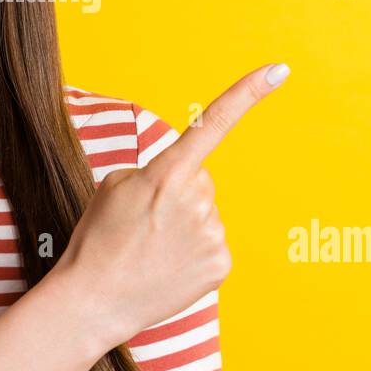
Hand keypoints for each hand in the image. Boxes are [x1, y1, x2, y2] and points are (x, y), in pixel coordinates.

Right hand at [53, 63, 290, 349]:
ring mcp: (213, 234)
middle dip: (177, 193)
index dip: (247, 94)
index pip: (213, 123)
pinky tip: (168, 266)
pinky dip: (193, 252)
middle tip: (144, 222)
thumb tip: (186, 184)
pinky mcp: (220, 265)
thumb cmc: (98, 238)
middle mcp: (197, 200)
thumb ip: (156, 171)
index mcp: (168, 173)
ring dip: (183, 225)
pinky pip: (212, 244)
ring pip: (206, 213)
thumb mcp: (114, 186)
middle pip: (200, 180)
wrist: (92, 300)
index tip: (278, 70)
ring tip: (151, 248)